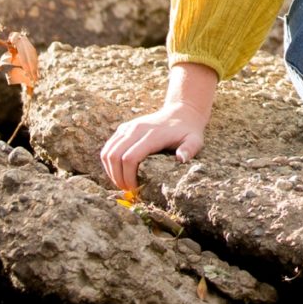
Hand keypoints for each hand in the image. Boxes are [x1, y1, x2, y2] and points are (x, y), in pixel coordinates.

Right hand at [99, 61, 216, 191]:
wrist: (181, 112)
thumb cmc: (188, 131)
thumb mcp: (195, 140)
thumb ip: (190, 149)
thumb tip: (181, 159)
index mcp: (151, 135)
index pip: (130, 158)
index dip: (128, 177)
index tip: (135, 190)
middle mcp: (136, 129)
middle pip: (114, 156)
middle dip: (117, 177)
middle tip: (127, 191)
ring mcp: (128, 128)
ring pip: (107, 151)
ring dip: (110, 171)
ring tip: (121, 183)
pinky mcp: (123, 129)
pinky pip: (108, 147)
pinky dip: (108, 162)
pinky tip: (118, 173)